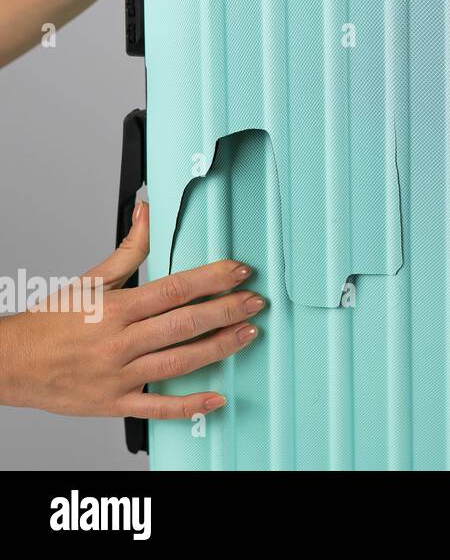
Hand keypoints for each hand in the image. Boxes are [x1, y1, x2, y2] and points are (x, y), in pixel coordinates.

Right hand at [0, 202, 264, 418]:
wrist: (9, 364)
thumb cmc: (48, 324)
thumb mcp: (90, 282)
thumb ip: (129, 249)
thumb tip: (146, 212)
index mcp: (114, 310)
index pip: (174, 290)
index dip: (212, 279)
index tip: (238, 272)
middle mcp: (117, 343)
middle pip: (183, 325)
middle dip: (226, 311)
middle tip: (255, 302)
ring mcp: (118, 377)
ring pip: (179, 363)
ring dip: (220, 348)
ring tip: (247, 334)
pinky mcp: (115, 403)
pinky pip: (159, 408)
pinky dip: (191, 406)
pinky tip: (217, 398)